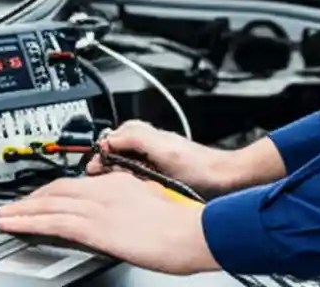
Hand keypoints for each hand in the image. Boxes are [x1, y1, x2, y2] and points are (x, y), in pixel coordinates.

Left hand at [0, 172, 220, 275]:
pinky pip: (51, 222)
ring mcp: (97, 206)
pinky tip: (12, 225)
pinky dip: (27, 221)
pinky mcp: (94, 226)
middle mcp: (103, 189)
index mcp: (119, 182)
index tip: (40, 198)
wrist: (194, 231)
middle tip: (11, 206)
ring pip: (47, 204)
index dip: (52, 191)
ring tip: (1, 217)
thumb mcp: (155, 205)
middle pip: (56, 190)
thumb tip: (127, 214)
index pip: (76, 184)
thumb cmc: (184, 224)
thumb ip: (135, 204)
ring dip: (20, 210)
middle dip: (31, 199)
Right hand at [87, 120, 281, 196]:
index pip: (116, 135)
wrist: (225, 180)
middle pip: (121, 143)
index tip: (93, 163)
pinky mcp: (165, 171)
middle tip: (96, 169)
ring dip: (118, 164)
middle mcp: (154, 144)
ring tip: (108, 176)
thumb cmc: (202, 168)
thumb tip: (111, 138)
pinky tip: (131, 184)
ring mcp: (160, 158)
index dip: (102, 148)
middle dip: (106, 155)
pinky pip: (140, 168)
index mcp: (151, 136)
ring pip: (130, 156)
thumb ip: (137, 138)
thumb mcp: (164, 150)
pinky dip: (131, 173)